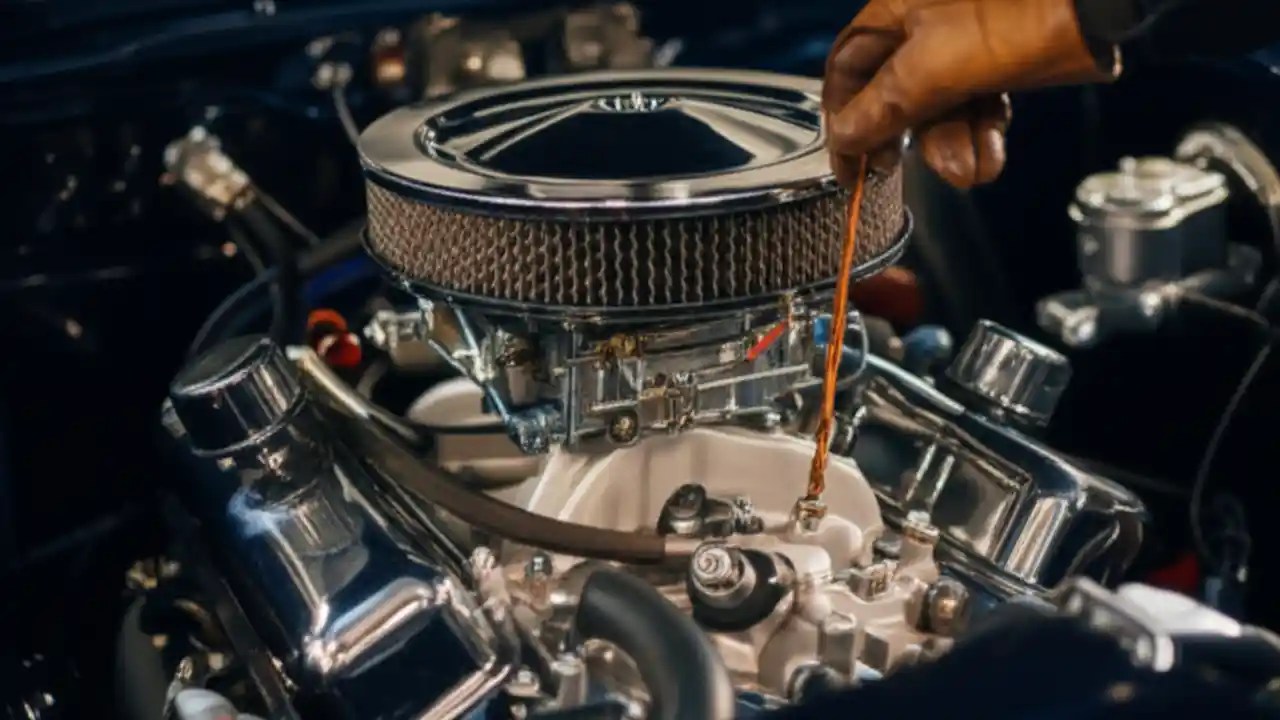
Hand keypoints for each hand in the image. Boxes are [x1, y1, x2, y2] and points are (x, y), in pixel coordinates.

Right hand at [823, 0, 1116, 188]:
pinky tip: (989, 161)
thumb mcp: (936, 66)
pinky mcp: (1001, 59)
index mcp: (896, 10)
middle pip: (893, 93)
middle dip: (905, 139)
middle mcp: (924, 24)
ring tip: (967, 173)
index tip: (850, 167)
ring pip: (940, 107)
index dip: (843, 120)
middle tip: (898, 172)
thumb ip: (885, 105)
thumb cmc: (1014, 12)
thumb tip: (844, 137)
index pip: (848, 69)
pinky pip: (977, 106)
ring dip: (950, 147)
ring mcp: (965, 42)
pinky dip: (981, 137)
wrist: (1097, 0)